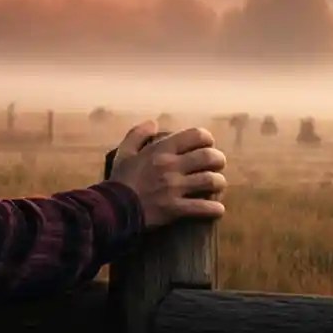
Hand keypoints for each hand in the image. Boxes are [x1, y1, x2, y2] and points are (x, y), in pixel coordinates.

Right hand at [109, 120, 226, 228]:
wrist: (112, 209)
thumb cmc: (119, 180)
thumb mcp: (124, 152)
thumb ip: (137, 134)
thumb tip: (153, 123)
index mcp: (160, 150)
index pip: (195, 135)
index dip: (207, 139)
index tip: (207, 145)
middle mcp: (171, 166)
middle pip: (209, 157)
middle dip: (218, 160)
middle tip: (217, 165)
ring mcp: (174, 188)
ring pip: (211, 181)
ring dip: (219, 183)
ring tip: (218, 185)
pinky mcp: (175, 209)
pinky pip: (204, 207)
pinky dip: (215, 209)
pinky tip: (217, 209)